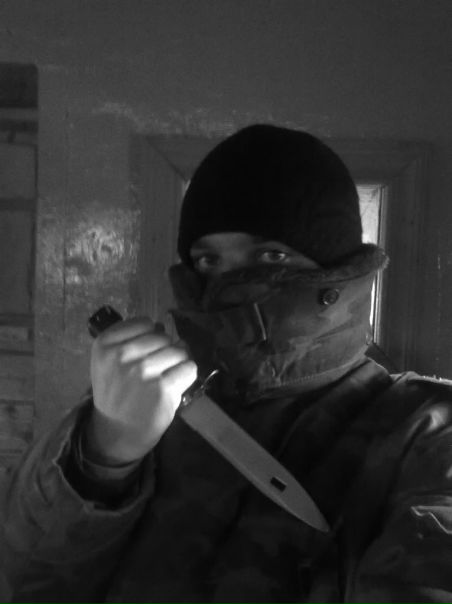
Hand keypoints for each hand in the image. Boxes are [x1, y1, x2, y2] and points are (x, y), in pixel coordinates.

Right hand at [84, 318, 196, 463]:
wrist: (117, 432)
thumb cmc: (117, 394)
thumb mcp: (110, 362)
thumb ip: (132, 341)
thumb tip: (164, 325)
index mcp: (105, 344)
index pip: (144, 323)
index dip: (151, 336)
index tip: (145, 352)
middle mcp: (121, 354)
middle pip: (163, 337)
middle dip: (165, 350)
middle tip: (157, 369)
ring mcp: (142, 371)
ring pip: (178, 350)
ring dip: (177, 363)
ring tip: (166, 377)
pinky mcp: (162, 388)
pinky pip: (188, 368)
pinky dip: (187, 375)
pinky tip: (174, 385)